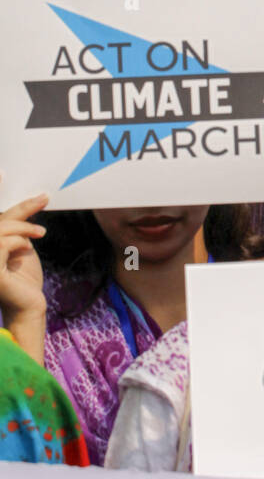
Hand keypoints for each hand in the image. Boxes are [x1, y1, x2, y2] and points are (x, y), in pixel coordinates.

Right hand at [0, 194, 47, 322]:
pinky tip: (27, 249)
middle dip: (21, 209)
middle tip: (43, 199)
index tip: (2, 172)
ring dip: (23, 227)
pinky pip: (2, 244)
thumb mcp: (20, 245)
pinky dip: (19, 241)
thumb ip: (14, 227)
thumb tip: (27, 203)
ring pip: (0, 229)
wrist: (30, 306)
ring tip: (39, 233)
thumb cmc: (24, 278)